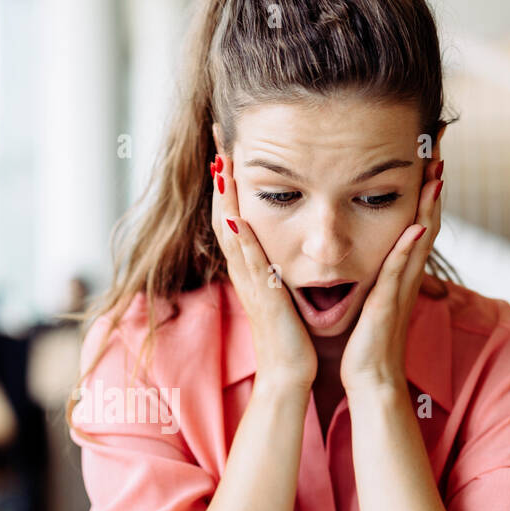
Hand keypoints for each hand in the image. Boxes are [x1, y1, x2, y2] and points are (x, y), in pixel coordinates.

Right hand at [210, 151, 315, 391]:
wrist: (289, 374)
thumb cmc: (291, 336)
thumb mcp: (284, 291)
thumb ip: (279, 267)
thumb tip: (282, 244)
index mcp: (253, 267)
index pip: (236, 213)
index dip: (231, 180)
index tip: (229, 144)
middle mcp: (245, 271)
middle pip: (224, 214)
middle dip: (221, 175)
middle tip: (218, 135)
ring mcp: (250, 284)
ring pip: (231, 233)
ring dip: (224, 198)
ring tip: (221, 162)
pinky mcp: (263, 298)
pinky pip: (248, 263)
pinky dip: (241, 239)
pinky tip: (236, 216)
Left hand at [339, 159, 443, 394]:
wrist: (371, 380)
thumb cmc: (366, 342)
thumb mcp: (370, 298)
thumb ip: (374, 273)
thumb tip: (369, 250)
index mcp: (398, 272)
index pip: (414, 220)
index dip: (421, 188)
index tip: (425, 153)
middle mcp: (405, 276)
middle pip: (426, 221)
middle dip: (433, 184)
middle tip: (439, 146)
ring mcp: (401, 290)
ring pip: (420, 240)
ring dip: (429, 207)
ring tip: (436, 172)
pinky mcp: (389, 307)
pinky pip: (400, 273)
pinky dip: (409, 250)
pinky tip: (414, 227)